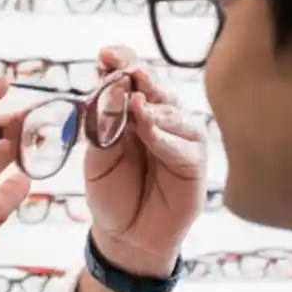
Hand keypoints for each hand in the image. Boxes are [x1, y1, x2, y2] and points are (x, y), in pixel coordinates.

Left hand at [83, 46, 208, 276]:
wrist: (125, 237)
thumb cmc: (111, 193)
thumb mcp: (97, 157)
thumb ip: (103, 125)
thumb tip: (111, 87)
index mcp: (131, 112)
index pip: (130, 79)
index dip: (122, 62)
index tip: (105, 54)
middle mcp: (159, 119)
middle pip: (154, 88)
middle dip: (139, 75)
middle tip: (125, 68)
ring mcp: (179, 139)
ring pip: (172, 112)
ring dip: (153, 105)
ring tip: (136, 102)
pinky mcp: (194, 163)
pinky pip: (183, 145)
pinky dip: (164, 136)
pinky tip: (148, 128)